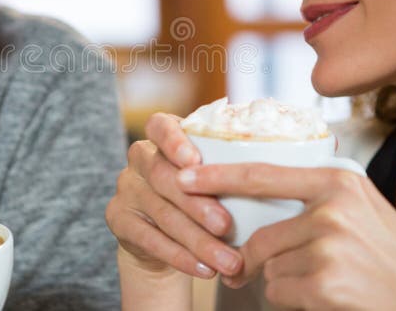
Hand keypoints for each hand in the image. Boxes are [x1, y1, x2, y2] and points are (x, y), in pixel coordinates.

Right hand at [106, 113, 242, 279]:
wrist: (165, 232)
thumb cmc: (202, 193)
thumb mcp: (212, 173)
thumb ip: (226, 168)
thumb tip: (276, 175)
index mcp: (161, 136)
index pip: (160, 126)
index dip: (174, 141)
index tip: (195, 161)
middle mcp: (140, 157)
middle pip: (164, 177)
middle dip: (197, 203)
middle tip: (226, 225)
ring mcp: (127, 187)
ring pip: (162, 213)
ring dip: (197, 240)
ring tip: (228, 261)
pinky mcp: (118, 218)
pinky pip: (149, 239)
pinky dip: (180, 257)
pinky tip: (204, 269)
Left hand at [177, 163, 395, 309]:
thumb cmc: (393, 255)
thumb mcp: (360, 208)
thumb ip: (314, 198)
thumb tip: (257, 206)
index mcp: (337, 182)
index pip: (261, 173)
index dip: (217, 176)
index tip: (185, 178)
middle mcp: (330, 209)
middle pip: (260, 236)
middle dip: (255, 259)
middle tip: (270, 271)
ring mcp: (327, 246)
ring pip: (269, 267)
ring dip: (284, 281)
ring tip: (327, 282)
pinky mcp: (323, 282)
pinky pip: (279, 291)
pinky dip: (294, 300)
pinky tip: (328, 297)